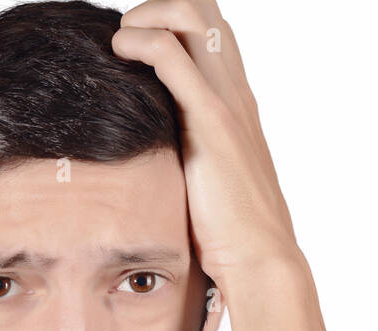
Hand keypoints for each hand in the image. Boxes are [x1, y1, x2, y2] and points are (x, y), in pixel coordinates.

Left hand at [111, 0, 330, 330]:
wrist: (259, 259)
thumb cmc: (230, 233)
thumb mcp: (206, 179)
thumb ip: (186, 154)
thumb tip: (151, 159)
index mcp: (236, 102)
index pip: (212, 31)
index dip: (173, 18)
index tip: (137, 42)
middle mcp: (236, 91)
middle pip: (206, 9)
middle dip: (159, 6)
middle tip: (126, 37)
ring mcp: (226, 102)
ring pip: (191, 15)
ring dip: (146, 14)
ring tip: (121, 41)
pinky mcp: (210, 121)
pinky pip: (171, 55)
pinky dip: (139, 39)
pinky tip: (117, 52)